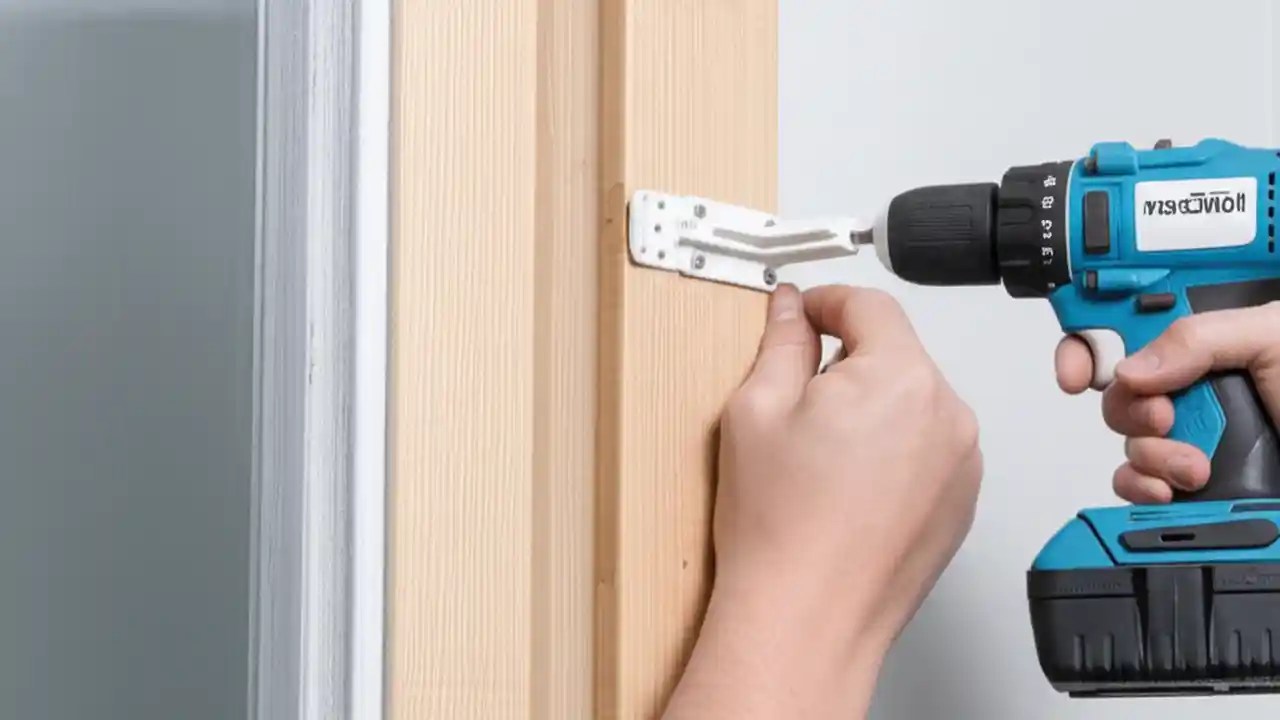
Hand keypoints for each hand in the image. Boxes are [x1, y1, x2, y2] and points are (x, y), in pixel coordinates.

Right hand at [663, 284, 983, 719]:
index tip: (803, 312)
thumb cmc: (782, 530)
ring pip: (912, 402)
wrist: (808, 618)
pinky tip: (846, 487)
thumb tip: (790, 308)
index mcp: (900, 377)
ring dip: (872, 408)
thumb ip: (780, 342)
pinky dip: (893, 451)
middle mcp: (947, 414)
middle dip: (847, 362)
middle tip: (795, 401)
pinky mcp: (961, 502)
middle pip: (896, 354)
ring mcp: (962, 462)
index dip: (826, 300)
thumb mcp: (756, 410)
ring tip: (820, 458)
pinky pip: (927, 448)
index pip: (869, 304)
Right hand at [1055, 305, 1279, 502]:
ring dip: (1151, 455)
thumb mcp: (1276, 340)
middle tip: (1165, 418)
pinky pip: (1135, 481)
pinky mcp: (1192, 479)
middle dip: (1133, 409)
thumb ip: (1201, 338)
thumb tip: (1135, 365)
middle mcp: (1195, 383)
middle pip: (1117, 389)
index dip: (1087, 342)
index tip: (1076, 371)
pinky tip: (1172, 488)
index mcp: (1210, 338)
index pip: (1126, 325)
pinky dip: (1143, 487)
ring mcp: (1193, 433)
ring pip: (1126, 440)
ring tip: (1196, 466)